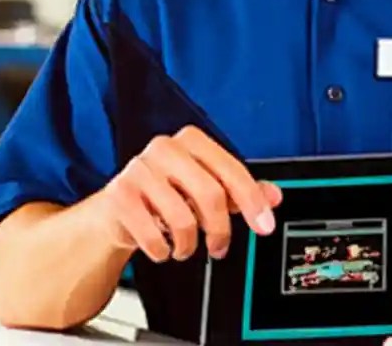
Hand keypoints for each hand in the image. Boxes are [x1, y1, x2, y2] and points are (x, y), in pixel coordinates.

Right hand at [98, 126, 281, 262]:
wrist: (117, 210)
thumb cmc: (164, 195)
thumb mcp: (205, 189)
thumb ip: (239, 191)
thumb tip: (273, 196)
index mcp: (191, 140)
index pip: (231, 170)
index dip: (252, 201)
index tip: (264, 225)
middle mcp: (164, 148)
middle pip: (211, 194)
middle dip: (220, 230)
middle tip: (219, 246)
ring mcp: (140, 170)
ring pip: (183, 219)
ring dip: (188, 244)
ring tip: (184, 245)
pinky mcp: (120, 195)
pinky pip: (154, 235)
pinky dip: (162, 250)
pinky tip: (161, 244)